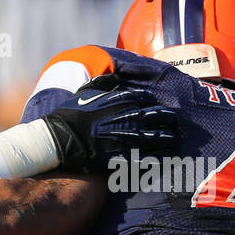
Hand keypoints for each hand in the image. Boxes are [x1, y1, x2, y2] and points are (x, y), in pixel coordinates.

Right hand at [40, 73, 178, 173]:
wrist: (61, 137)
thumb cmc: (71, 114)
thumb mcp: (85, 92)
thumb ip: (102, 83)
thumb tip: (115, 77)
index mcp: (120, 100)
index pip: (146, 97)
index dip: (153, 101)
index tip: (156, 104)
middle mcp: (129, 118)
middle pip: (158, 116)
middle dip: (168, 118)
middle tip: (173, 120)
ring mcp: (129, 138)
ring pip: (159, 137)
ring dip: (168, 137)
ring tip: (173, 138)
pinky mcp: (126, 156)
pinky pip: (150, 157)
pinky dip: (160, 156)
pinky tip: (166, 156)